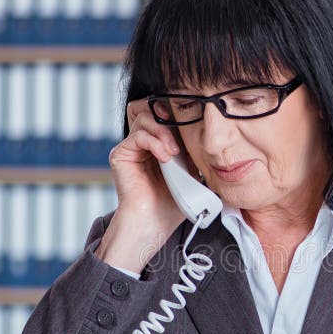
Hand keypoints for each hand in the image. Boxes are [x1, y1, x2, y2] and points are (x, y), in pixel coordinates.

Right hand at [95, 99, 187, 270]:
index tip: (195, 125)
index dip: (179, 117)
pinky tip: (165, 157)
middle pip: (153, 111)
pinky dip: (154, 142)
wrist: (156, 222)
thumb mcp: (191, 172)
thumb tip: (212, 138)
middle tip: (184, 135)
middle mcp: (144, 144)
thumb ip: (194, 153)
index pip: (167, 118)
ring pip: (145, 118)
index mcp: (160, 145)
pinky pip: (138, 136)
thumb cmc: (173, 203)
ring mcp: (131, 148)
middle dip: (171, 120)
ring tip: (174, 152)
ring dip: (164, 132)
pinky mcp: (121, 154)